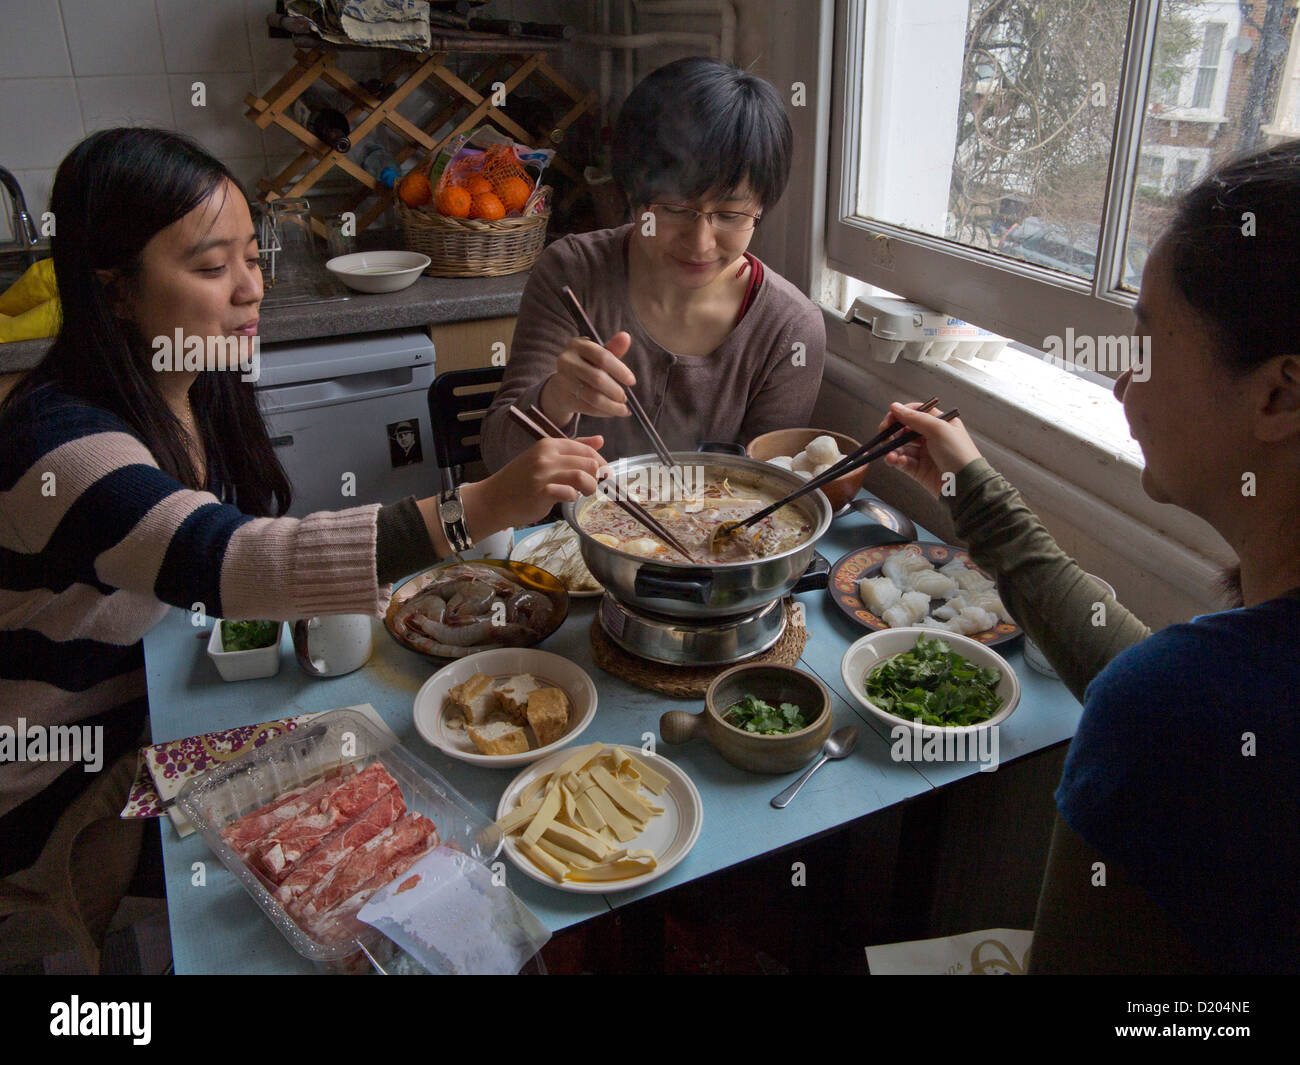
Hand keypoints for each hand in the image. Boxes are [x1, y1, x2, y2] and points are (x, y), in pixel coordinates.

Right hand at [465, 434, 605, 532]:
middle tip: (591, 487)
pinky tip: (567, 498)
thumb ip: (572, 449)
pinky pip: (569, 493)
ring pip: (583, 476)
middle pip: (589, 463)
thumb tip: (600, 440)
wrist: (493, 499)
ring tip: (583, 493)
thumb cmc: (520, 481)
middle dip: (597, 477)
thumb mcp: (545, 458)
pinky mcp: (541, 492)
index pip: (587, 450)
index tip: (601, 475)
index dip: (600, 463)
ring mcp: (543, 474)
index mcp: (549, 445)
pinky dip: (573, 497)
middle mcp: (546, 456)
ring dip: (590, 488)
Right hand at [539, 331, 635, 423]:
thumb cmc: (586, 366)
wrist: (562, 385)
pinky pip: (588, 408)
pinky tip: (612, 412)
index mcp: (576, 344)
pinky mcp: (563, 397)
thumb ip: (613, 348)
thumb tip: (626, 337)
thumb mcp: (599, 356)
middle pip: (597, 378)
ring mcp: (562, 380)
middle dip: (616, 391)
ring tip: (624, 409)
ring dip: (612, 406)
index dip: (619, 370)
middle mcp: (566, 360)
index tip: (632, 381)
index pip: (602, 356)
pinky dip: (603, 412)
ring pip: (593, 397)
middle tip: (626, 398)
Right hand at [878, 402, 981, 498]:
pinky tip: (894, 461)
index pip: (917, 412)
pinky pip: (902, 462)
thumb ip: (915, 418)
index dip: (902, 413)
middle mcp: (932, 437)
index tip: (890, 417)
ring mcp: (925, 454)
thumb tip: (895, 407)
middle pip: (906, 429)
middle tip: (884, 434)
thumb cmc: (958, 454)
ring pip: (901, 447)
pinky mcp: (919, 470)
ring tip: (889, 454)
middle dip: (892, 431)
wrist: (965, 485)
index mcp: (940, 423)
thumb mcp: (938, 429)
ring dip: (892, 449)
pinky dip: (896, 460)